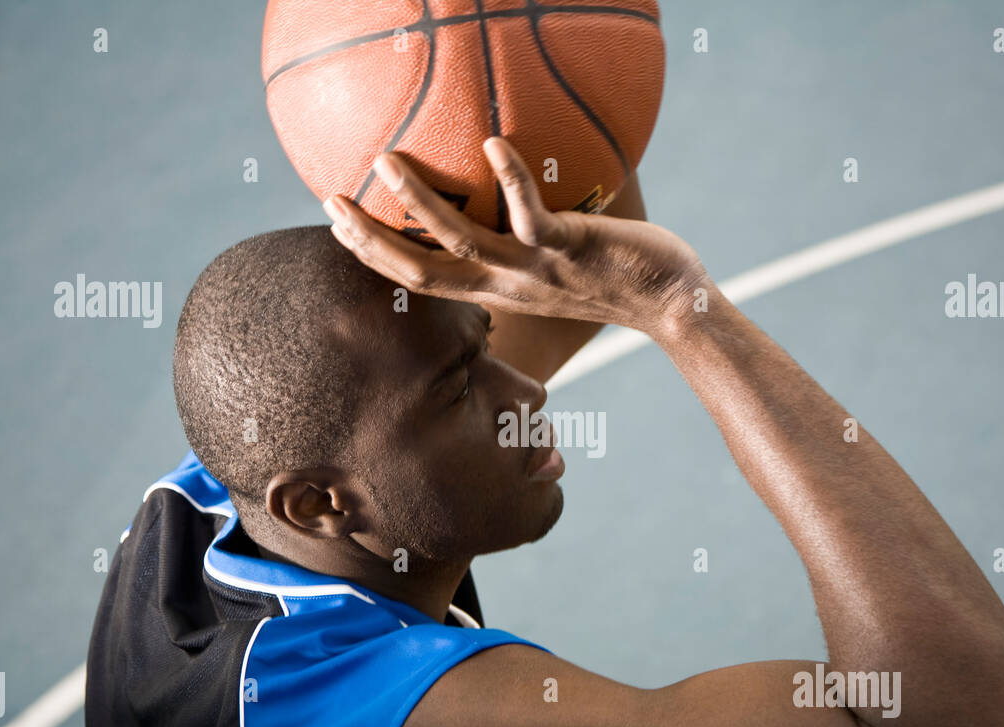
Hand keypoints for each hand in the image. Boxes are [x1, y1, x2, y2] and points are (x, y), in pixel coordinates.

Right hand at [323, 137, 707, 336]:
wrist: (672, 308)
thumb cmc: (618, 279)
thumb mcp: (558, 268)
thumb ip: (526, 239)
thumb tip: (508, 189)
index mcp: (498, 291)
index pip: (421, 280)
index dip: (376, 258)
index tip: (340, 227)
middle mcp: (506, 286)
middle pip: (422, 272)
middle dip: (372, 241)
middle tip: (331, 201)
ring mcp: (535, 271)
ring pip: (462, 241)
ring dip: (419, 202)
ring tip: (386, 160)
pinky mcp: (571, 251)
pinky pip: (532, 216)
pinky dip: (511, 179)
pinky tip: (491, 142)